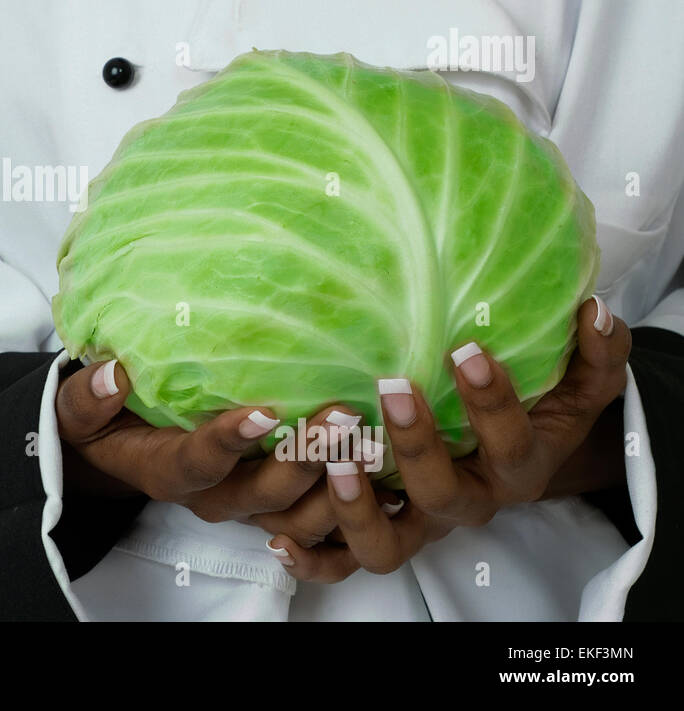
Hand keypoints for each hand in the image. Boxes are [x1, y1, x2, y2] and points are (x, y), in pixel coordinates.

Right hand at [58, 359, 368, 541]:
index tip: (264, 410)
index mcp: (168, 471)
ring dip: (340, 486)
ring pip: (301, 516)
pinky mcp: (276, 504)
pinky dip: (356, 507)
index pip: (201, 461)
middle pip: (264, 494)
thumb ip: (88, 398)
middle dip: (305, 460)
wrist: (116, 456)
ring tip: (375, 442)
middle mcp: (214, 496)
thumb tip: (113, 373)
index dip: (231, 440)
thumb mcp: (78, 413)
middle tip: (342, 416)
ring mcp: (250, 504)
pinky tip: (396, 478)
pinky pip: (320, 523)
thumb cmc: (104, 425)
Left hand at [269, 295, 630, 581]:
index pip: (511, 444)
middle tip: (393, 386)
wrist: (512, 460)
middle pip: (444, 496)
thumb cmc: (536, 412)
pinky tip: (279, 536)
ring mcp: (418, 524)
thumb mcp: (576, 386)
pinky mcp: (378, 533)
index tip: (467, 350)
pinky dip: (312, 559)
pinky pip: (343, 564)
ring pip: (388, 546)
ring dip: (358, 509)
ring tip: (335, 461)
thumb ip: (596, 354)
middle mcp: (465, 503)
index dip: (493, 403)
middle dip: (418, 444)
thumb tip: (595, 309)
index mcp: (514, 469)